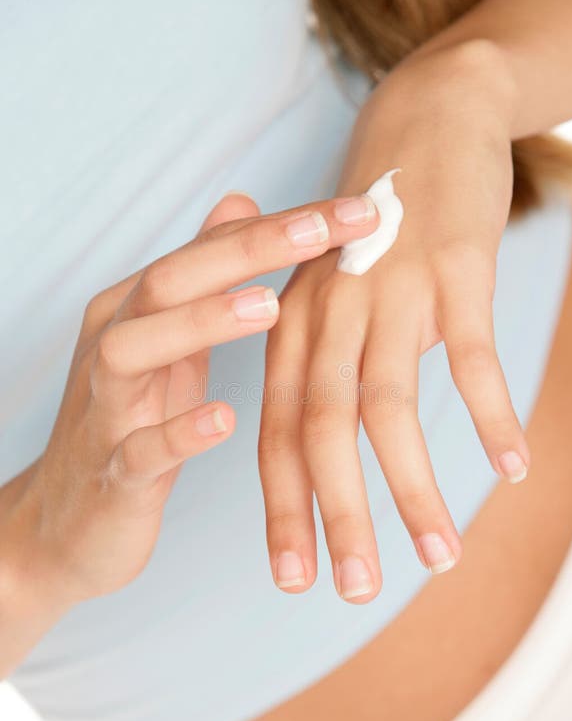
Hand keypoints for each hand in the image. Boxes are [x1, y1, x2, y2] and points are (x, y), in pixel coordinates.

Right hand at [11, 192, 378, 604]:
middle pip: (170, 279)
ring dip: (202, 323)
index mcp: (135, 309)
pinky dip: (180, 432)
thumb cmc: (132, 420)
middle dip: (249, 251)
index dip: (280, 225)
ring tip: (270, 306)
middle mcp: (112, 343)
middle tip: (322, 232)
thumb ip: (204, 277)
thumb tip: (242, 200)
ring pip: (134, 349)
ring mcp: (105, 407)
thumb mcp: (171, 342)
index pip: (208, 249)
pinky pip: (138, 448)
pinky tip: (225, 419)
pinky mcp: (111, 473)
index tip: (357, 210)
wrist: (65, 520)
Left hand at [259, 44, 529, 602]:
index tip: (295, 578)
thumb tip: (341, 445)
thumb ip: (331, 363)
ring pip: (392, 406)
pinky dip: (491, 414)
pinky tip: (513, 466)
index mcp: (295, 325)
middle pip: (322, 432)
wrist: (423, 119)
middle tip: (357, 592)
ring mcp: (391, 288)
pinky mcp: (453, 266)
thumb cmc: (375, 222)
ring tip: (442, 557)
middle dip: (339, 517)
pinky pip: (472, 355)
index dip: (285, 509)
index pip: (279, 433)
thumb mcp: (335, 291)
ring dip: (416, 487)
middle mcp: (330, 312)